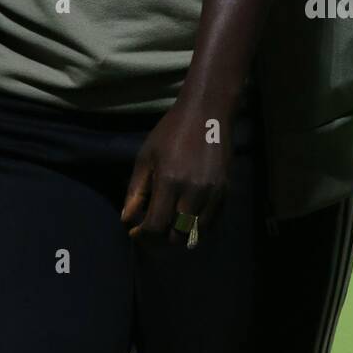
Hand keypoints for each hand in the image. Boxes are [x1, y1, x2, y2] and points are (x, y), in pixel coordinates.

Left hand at [120, 92, 234, 246]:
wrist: (208, 113)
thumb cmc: (171, 131)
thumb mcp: (146, 156)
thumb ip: (136, 190)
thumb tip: (127, 219)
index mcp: (170, 181)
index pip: (156, 225)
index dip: (143, 235)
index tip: (135, 232)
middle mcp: (194, 192)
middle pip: (177, 236)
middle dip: (160, 240)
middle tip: (151, 232)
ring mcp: (213, 194)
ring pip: (195, 234)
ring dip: (179, 236)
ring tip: (167, 227)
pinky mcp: (226, 193)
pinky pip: (211, 224)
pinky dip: (196, 228)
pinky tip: (185, 220)